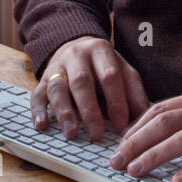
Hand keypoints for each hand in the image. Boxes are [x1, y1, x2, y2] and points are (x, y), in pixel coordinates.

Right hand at [31, 36, 149, 141]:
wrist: (76, 48)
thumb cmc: (103, 67)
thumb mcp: (122, 70)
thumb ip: (134, 90)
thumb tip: (144, 116)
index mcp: (101, 51)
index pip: (109, 76)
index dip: (116, 101)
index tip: (121, 126)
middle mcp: (77, 56)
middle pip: (82, 82)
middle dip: (90, 110)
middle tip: (97, 133)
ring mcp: (57, 67)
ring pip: (57, 87)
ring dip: (64, 112)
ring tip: (72, 133)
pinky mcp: (42, 79)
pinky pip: (37, 94)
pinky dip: (38, 111)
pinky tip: (42, 125)